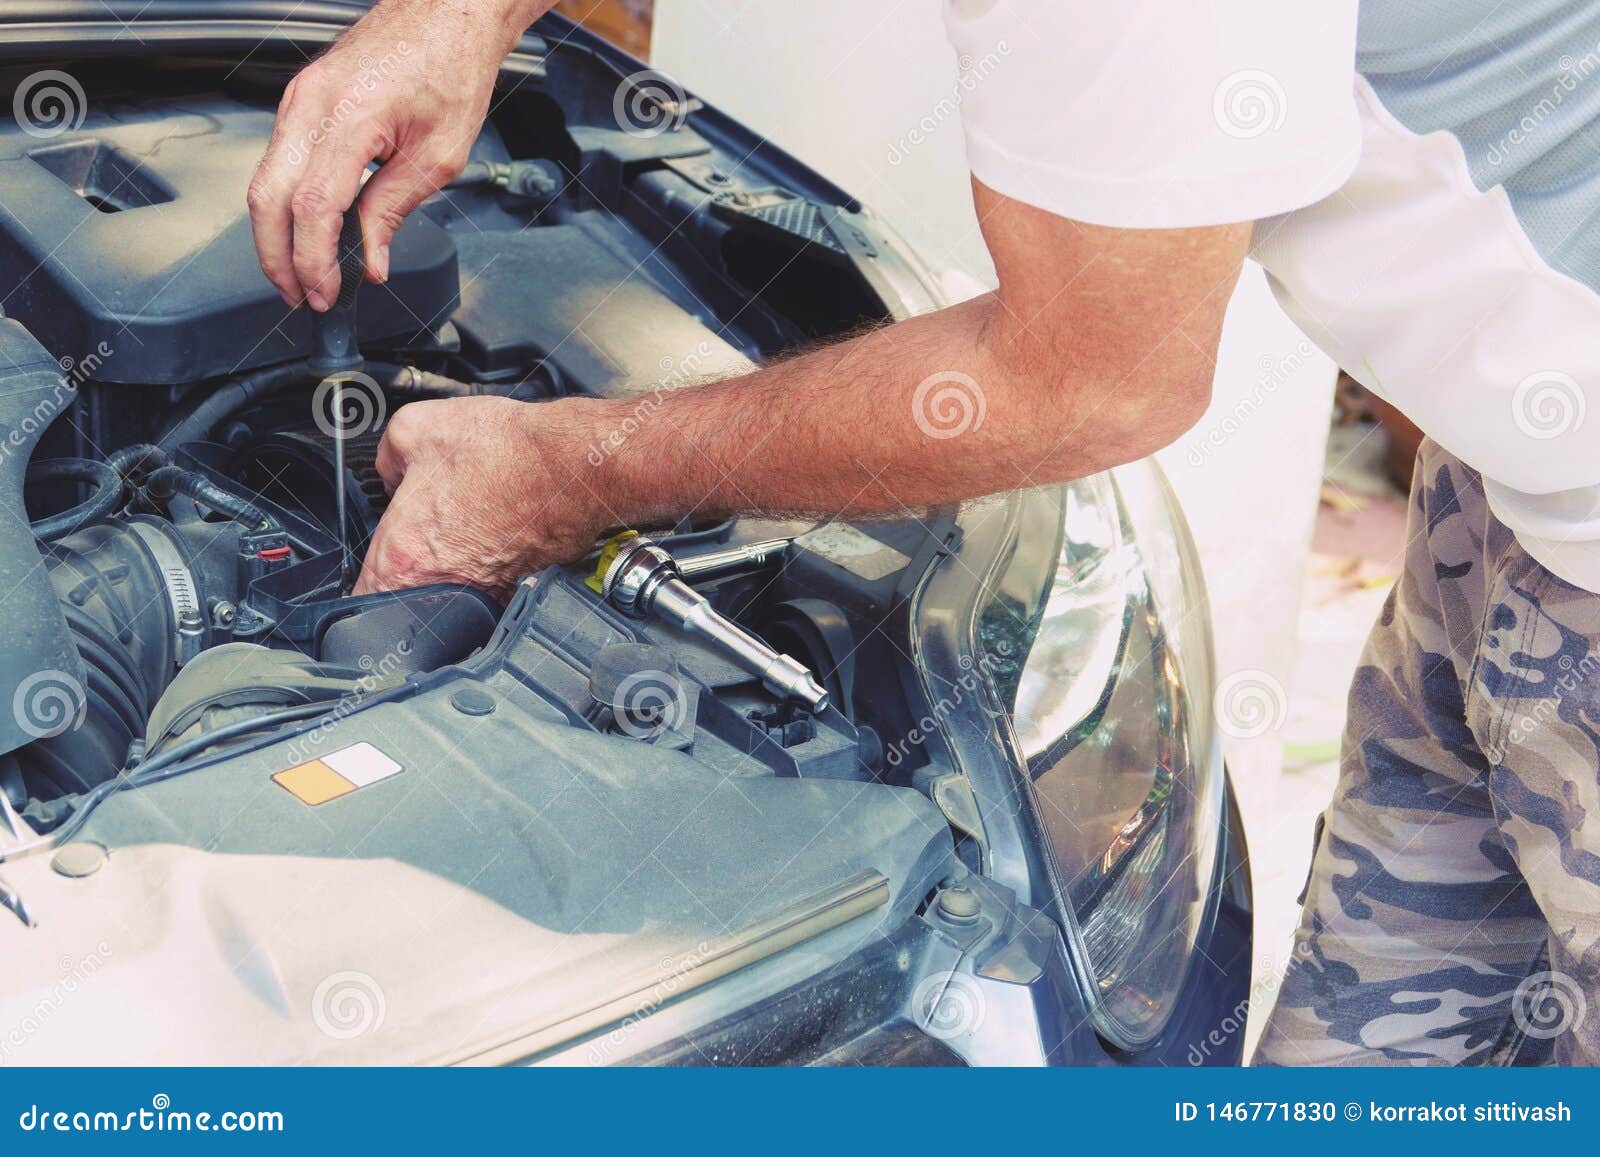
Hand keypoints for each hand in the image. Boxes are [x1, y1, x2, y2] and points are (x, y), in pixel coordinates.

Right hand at [248, 0, 537, 309]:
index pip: (314, 207)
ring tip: (303, 276)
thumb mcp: (439, 156)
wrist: (446, 14)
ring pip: (265, 181)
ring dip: (277, 235)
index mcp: (347, 116)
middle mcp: (309, 104)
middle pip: (268, 197)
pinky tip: (307, 232)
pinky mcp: (302, 102)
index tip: (325, 295)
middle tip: (303, 297)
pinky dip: (288, 204)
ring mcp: (299, 100)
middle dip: (279, 258)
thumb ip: (395, 210)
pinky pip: (280, 161)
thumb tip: (370, 259)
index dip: (314, 261)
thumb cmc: (450, 68)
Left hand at [353, 396, 607, 599]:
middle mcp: (440, 588)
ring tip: (465, 533)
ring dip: (450, 575)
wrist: (571, 465)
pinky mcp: (518, 592)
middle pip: (405, 604)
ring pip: (450, 601)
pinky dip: (489, 571)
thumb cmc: (505, 451)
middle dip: (407, 577)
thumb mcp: (416, 427)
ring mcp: (484, 596)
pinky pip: (490, 593)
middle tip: (421, 540)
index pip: (358, 601)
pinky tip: (497, 536)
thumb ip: (385, 457)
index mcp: (403, 556)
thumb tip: (391, 472)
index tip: (369, 566)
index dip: (360, 583)